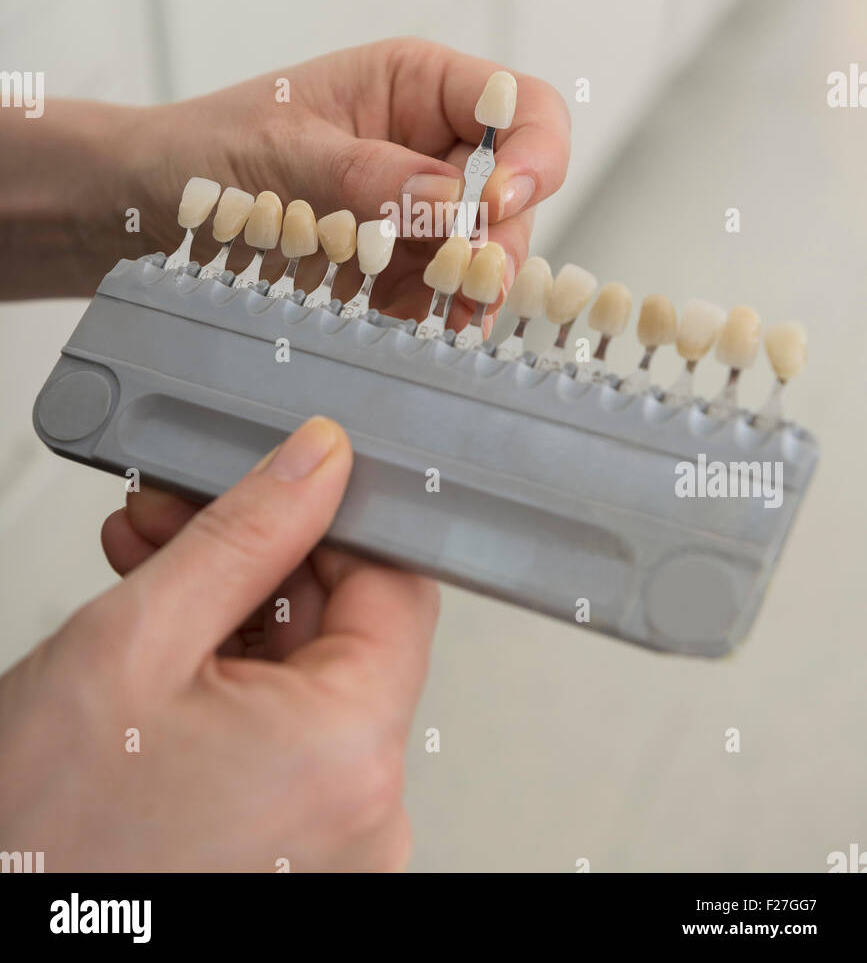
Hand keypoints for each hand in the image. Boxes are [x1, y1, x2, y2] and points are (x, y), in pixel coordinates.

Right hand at [0, 419, 438, 872]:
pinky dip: (231, 683)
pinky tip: (164, 642)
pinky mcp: (293, 859)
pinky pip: (287, 740)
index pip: (398, 587)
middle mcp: (363, 814)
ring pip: (307, 680)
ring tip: (145, 570)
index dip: (332, 521)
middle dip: (258, 560)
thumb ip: (246, 535)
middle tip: (173, 518)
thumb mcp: (138, 641)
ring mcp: (330, 846)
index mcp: (349, 755)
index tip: (277, 489)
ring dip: (230, 613)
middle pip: (345, 632)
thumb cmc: (44, 834)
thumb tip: (319, 463)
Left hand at [133, 38, 570, 322]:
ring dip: (468, 288)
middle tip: (469, 282)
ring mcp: (415, 214)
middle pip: (513, 193)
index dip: (530, 155)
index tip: (497, 204)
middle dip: (497, 239)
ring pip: (482, 254)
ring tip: (445, 321)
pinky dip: (433, 320)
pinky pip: (437, 298)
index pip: (519, 107)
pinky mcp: (394, 272)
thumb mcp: (283, 151)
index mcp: (416, 87)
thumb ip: (367, 175)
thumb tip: (449, 200)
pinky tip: (418, 335)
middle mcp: (428, 147)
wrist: (142, 204)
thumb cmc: (204, 148)